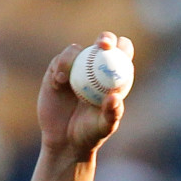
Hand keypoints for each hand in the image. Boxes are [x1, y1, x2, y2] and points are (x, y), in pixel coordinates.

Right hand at [37, 31, 133, 160]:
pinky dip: (60, 67)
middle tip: (103, 45)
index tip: (120, 52)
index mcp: (113, 79)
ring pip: (77, 50)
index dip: (124, 48)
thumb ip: (112, 113)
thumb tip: (115, 97)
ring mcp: (75, 69)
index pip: (123, 55)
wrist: (65, 141)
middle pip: (103, 44)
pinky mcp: (56, 73)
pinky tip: (59, 81)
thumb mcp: (104, 127)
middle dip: (106, 38)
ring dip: (75, 56)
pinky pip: (59, 62)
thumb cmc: (90, 134)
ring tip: (68, 77)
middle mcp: (95, 69)